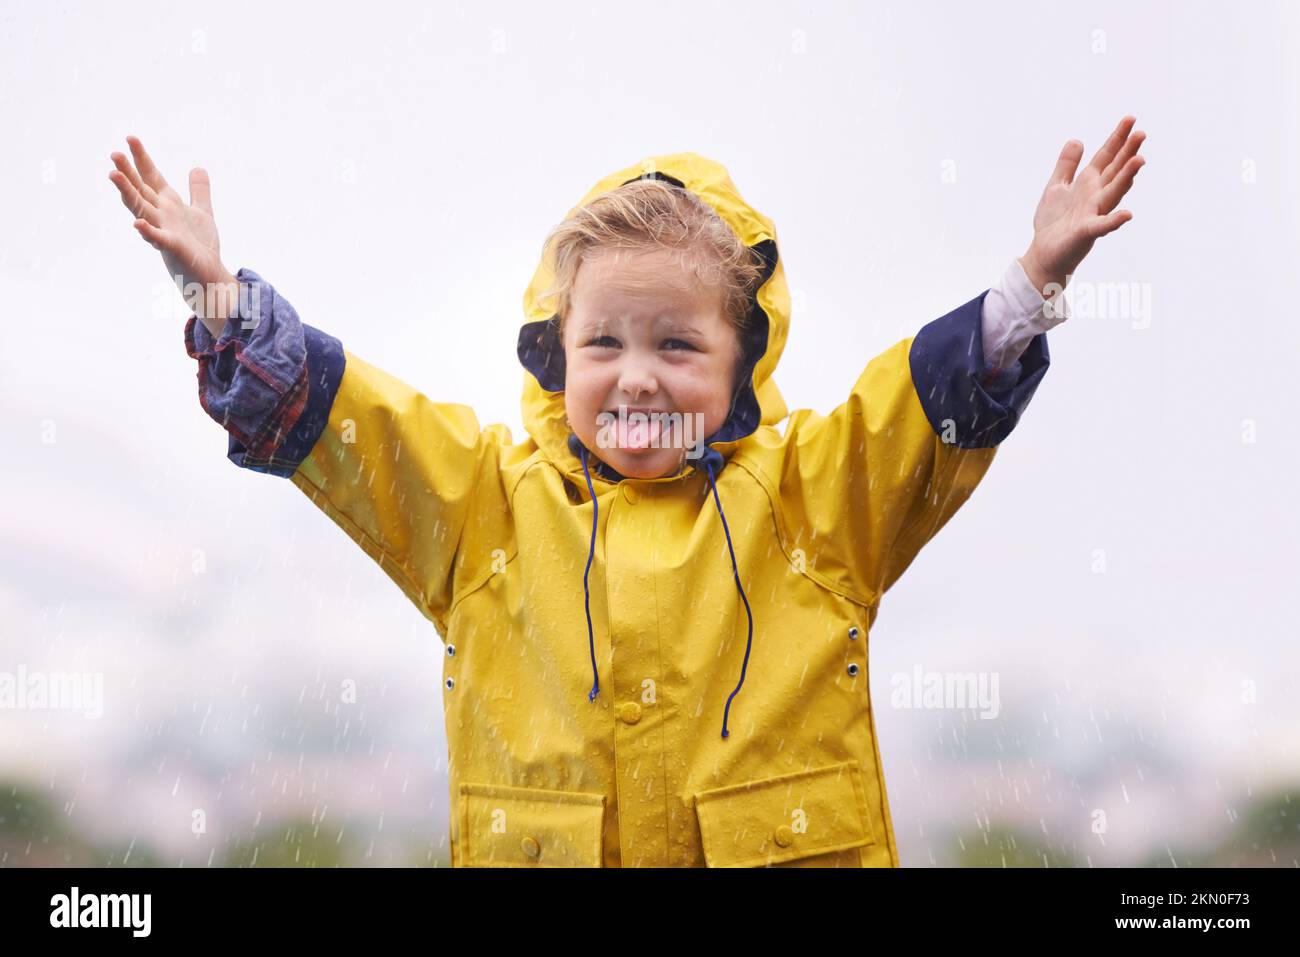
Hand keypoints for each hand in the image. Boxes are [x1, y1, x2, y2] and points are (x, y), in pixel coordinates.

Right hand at [108, 135, 237, 328]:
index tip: (130, 137)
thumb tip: (198, 167)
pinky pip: (157, 239)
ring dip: (128, 193)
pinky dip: (148, 231)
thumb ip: (199, 190)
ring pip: (141, 209)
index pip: (151, 176)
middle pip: (140, 190)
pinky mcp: (173, 248)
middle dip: (128, 172)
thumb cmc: (201, 245)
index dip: (142, 158)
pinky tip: (137, 223)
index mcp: (168, 204)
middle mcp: (161, 215)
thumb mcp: (202, 211)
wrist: (209, 274)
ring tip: (113, 175)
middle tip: (114, 153)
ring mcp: (164, 231)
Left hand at [1019, 115, 1145, 296]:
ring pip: (1113, 192)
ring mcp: (1094, 213)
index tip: (1130, 119)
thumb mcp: (1056, 187)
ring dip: (1127, 177)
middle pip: (1115, 170)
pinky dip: (1114, 220)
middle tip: (1142, 133)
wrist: (1044, 252)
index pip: (1106, 157)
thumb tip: (1077, 140)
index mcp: (1088, 183)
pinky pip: (1102, 225)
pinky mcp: (1086, 232)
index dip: (1117, 138)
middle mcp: (1096, 196)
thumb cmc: (1054, 222)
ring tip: (1140, 160)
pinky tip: (1127, 214)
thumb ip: (1067, 165)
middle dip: (1128, 153)